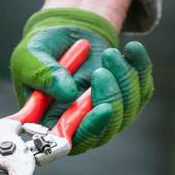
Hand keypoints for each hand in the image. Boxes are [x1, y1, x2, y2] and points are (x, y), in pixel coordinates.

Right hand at [9, 7, 153, 154]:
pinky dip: (140, 68)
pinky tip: (132, 50)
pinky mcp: (129, 96)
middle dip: (109, 97)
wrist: (64, 33)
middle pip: (109, 126)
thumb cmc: (42, 52)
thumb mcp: (30, 58)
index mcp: (56, 124)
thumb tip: (68, 93)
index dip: (92, 129)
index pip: (78, 141)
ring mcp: (111, 113)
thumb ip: (44, 75)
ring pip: (129, 107)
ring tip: (109, 53)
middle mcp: (86, 124)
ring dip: (123, 79)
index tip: (103, 108)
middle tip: (101, 71)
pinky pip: (144, 88)